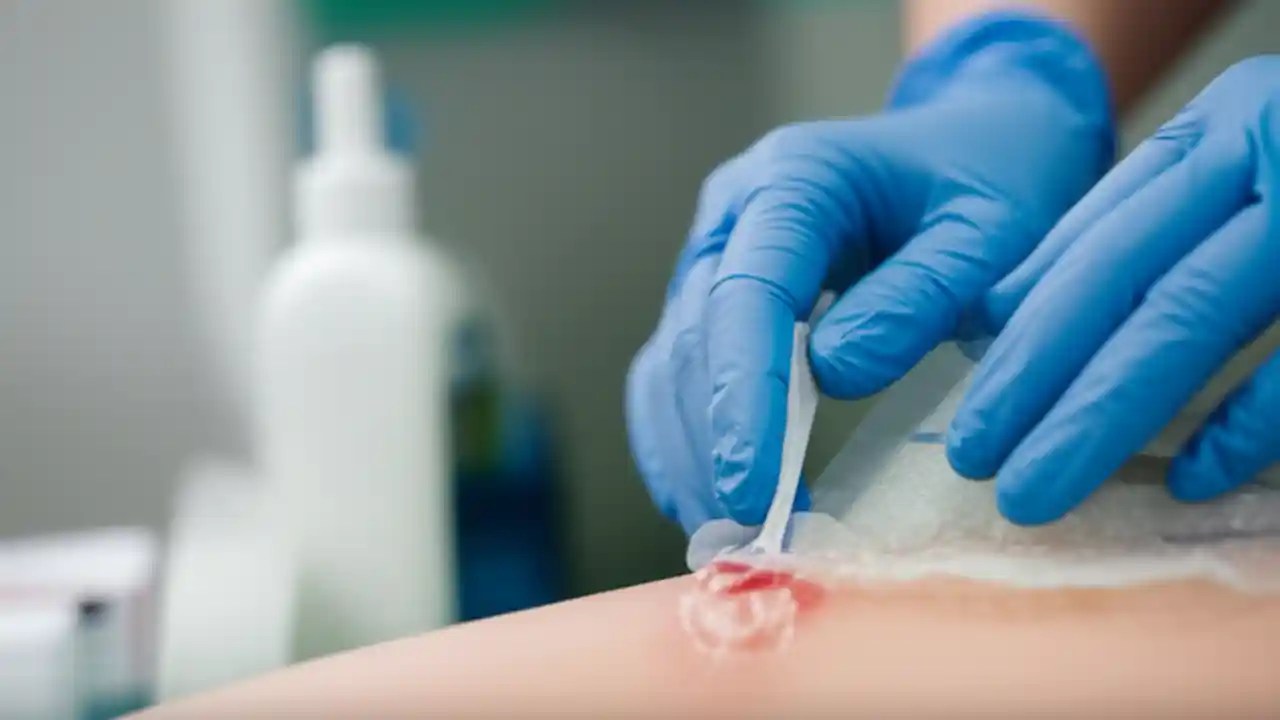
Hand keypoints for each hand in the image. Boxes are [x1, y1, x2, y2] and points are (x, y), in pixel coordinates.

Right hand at [626, 12, 1113, 532]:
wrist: (976, 141)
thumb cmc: (992, 181)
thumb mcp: (991, 229)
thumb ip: (921, 292)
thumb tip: (834, 374)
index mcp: (793, 179)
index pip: (746, 295)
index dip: (743, 399)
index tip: (751, 490)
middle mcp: (734, 214)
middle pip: (694, 338)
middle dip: (712, 446)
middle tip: (745, 540)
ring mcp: (716, 254)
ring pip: (670, 362)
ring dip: (688, 454)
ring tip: (724, 539)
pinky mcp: (717, 296)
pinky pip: (675, 371)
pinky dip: (679, 439)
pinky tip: (699, 498)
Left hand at [948, 57, 1279, 524]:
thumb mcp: (1232, 165)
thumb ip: (1124, 229)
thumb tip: (992, 320)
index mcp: (1223, 126)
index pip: (1096, 242)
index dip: (1024, 331)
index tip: (970, 407)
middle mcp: (1269, 147)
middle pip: (1123, 281)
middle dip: (1036, 380)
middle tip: (976, 461)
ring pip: (1190, 318)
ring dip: (1101, 414)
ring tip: (1036, 486)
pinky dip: (1246, 423)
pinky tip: (1189, 479)